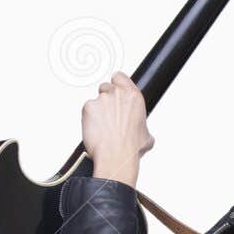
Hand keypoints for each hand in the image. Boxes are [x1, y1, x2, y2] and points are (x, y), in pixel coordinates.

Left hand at [81, 72, 154, 186]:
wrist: (116, 157)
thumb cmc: (130, 148)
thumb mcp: (147, 136)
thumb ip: (142, 127)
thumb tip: (144, 134)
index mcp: (133, 96)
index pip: (120, 77)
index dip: (116, 84)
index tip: (116, 92)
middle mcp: (117, 94)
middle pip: (106, 87)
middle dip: (106, 99)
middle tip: (108, 116)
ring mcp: (101, 99)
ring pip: (95, 100)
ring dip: (97, 111)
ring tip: (102, 128)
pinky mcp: (88, 107)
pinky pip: (87, 110)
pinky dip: (89, 119)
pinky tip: (95, 130)